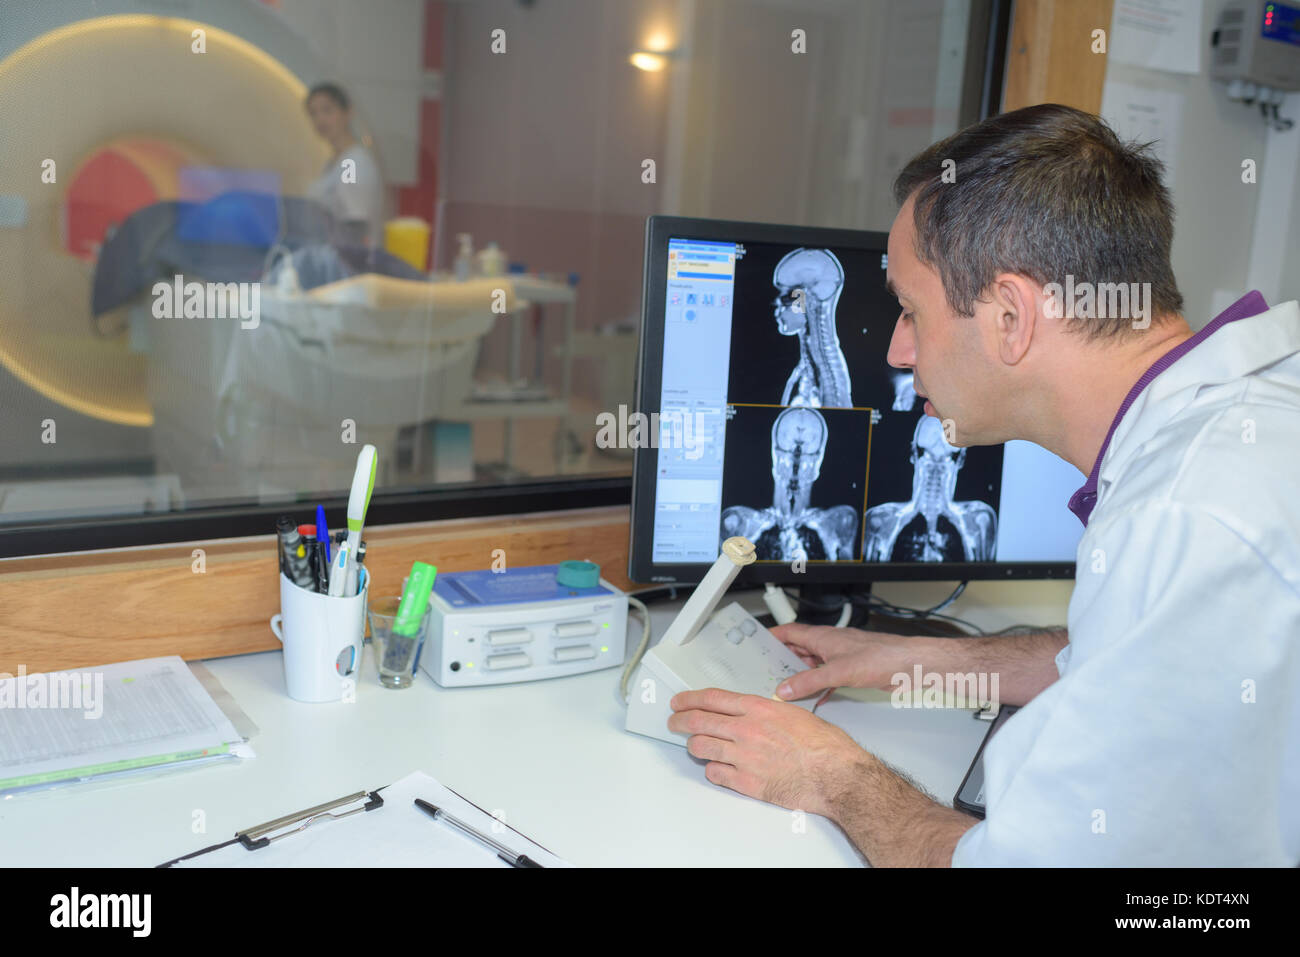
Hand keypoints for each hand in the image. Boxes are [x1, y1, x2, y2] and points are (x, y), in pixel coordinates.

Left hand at [668, 688, 868, 816]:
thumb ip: (767, 713)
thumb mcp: (795, 714)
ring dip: (693, 745)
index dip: (689, 699)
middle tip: (674, 722)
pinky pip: (715, 774)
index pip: (712, 698)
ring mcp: (744, 757)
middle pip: (699, 721)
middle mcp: (746, 730)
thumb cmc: (825, 746)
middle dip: (680, 721)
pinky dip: (712, 771)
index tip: (679, 701)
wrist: (836, 774)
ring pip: (701, 747)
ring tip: (693, 745)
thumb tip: (753, 715)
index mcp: (759, 709)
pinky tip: (716, 769)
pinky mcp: (746, 782)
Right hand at [769, 623, 913, 698]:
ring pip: (814, 666)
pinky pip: (828, 679)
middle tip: (768, 674)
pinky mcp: (852, 672)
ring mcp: (841, 658)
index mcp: (823, 637)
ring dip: (802, 677)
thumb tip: (785, 689)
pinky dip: (820, 688)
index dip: (773, 636)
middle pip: (800, 650)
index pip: (790, 632)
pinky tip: (815, 699)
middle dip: (784, 661)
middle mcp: (830, 645)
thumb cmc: (881, 656)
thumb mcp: (838, 672)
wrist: (909, 665)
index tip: (758, 643)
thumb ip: (809, 681)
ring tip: (787, 689)